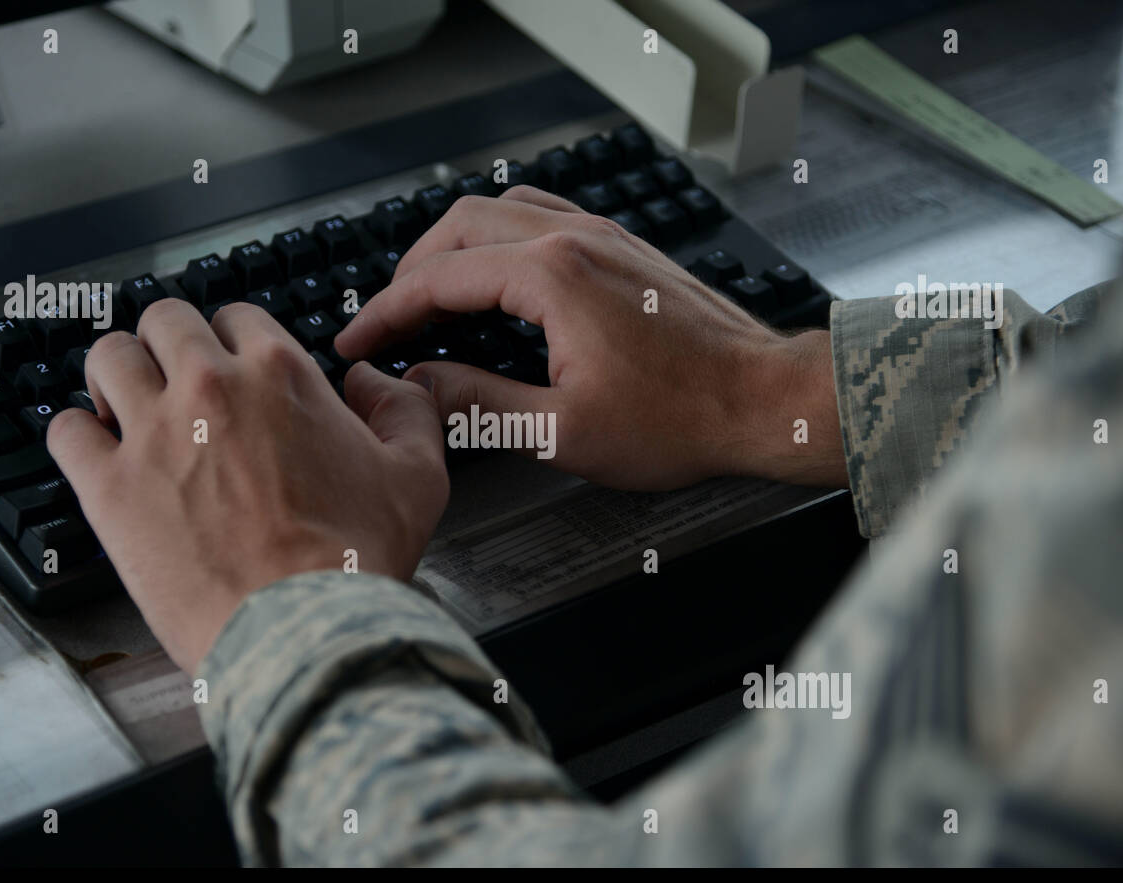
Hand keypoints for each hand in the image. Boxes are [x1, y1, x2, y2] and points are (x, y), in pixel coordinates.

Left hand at [47, 300, 448, 672]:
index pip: (237, 316)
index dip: (234, 339)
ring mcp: (151, 432)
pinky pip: (66, 430)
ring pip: (108, 358)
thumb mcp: (419, 475)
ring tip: (125, 403)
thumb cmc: (356, 560)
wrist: (302, 631)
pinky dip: (77, 434)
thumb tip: (374, 381)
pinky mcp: (109, 486)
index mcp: (280, 372)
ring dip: (116, 374)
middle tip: (175, 379)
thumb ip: (405, 409)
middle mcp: (209, 386)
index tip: (232, 366)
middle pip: (164, 320)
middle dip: (169, 344)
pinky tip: (94, 451)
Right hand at [335, 186, 845, 490]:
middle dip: (411, 273)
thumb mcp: (562, 431)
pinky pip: (542, 216)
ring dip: (454, 248)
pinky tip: (497, 277)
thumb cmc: (682, 418)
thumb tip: (420, 385)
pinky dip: (499, 239)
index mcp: (553, 276)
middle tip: (388, 323)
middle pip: (460, 227)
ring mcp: (603, 236)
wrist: (763, 399)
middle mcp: (576, 238)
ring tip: (431, 296)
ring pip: (501, 211)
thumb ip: (478, 405)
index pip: (439, 279)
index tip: (359, 343)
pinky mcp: (622, 248)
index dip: (386, 313)